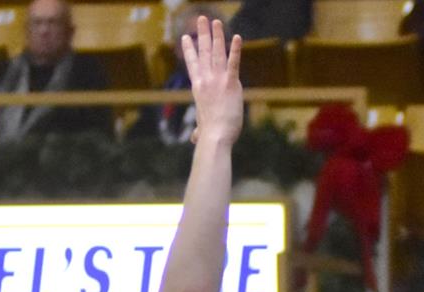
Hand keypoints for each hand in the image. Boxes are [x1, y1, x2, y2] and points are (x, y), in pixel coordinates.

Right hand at [179, 17, 241, 142]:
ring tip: (215, 21)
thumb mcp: (202, 129)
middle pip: (204, 52)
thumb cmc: (210, 135)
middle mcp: (206, 80)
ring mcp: (217, 80)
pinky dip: (235, 50)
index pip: (192, 64)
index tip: (186, 37)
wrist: (215, 137)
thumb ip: (199, 131)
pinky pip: (233, 63)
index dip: (189, 49)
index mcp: (198, 88)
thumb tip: (195, 139)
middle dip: (203, 34)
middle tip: (201, 19)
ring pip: (217, 53)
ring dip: (217, 35)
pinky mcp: (231, 84)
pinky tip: (237, 37)